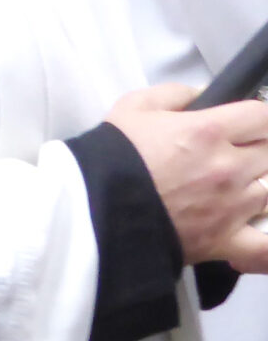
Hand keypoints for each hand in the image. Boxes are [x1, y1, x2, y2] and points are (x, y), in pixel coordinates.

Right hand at [105, 85, 267, 269]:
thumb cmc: (112, 157)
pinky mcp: (225, 241)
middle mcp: (228, 167)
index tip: (248, 123)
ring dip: (259, 185)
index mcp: (208, 132)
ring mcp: (232, 207)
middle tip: (236, 152)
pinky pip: (266, 245)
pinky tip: (256, 224)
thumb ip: (175, 94)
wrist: (90, 209)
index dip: (259, 117)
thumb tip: (202, 95)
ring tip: (234, 186)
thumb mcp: (133, 107)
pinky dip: (266, 237)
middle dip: (258, 148)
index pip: (263, 116)